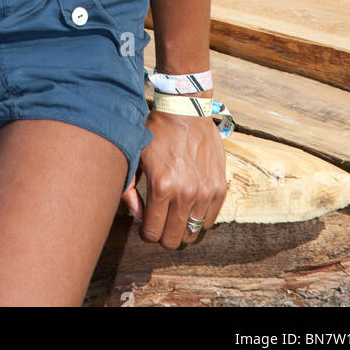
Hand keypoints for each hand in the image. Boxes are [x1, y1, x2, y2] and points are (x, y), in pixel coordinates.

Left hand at [121, 109, 227, 247]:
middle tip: (160, 223)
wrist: (185, 111)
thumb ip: (130, 190)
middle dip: (163, 235)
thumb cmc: (156, 132)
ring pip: (192, 232)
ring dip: (181, 228)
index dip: (147, 233)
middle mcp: (185, 193)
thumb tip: (138, 216)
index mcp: (161, 186)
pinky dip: (198, 219)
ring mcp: (205, 191)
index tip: (146, 225)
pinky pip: (209, 220)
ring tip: (174, 215)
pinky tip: (189, 208)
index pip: (153, 232)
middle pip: (173, 239)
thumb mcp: (135, 156)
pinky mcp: (219, 187)